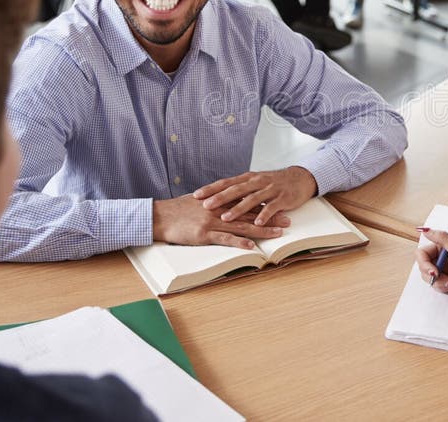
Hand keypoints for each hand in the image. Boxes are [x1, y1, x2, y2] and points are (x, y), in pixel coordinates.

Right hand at [151, 194, 290, 248]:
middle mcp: (219, 209)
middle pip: (250, 213)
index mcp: (219, 201)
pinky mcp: (204, 234)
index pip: (247, 202)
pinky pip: (225, 239)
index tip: (279, 206)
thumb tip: (229, 204)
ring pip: (242, 226)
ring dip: (261, 230)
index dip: (264, 205)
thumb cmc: (178, 210)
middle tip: (287, 219)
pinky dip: (239, 243)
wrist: (160, 216)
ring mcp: (212, 222)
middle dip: (270, 217)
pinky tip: (252, 246)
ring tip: (278, 233)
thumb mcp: (200, 202)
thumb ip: (216, 202)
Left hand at [193, 166, 317, 225]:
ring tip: (226, 218)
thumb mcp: (255, 182)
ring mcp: (270, 190)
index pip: (226, 182)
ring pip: (251, 199)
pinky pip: (272, 207)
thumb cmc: (274, 183)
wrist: (300, 178)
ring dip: (238, 209)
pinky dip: (264, 215)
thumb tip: (218, 196)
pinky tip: (257, 223)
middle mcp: (257, 182)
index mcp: (249, 178)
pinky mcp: (283, 198)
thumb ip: (239, 188)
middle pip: (236, 190)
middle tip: (206, 206)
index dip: (211, 188)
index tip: (196, 195)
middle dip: (220, 198)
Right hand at [414, 228, 447, 310]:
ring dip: (439, 283)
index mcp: (445, 247)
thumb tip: (424, 229)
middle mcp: (444, 256)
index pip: (422, 253)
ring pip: (429, 277)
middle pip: (423, 266)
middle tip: (446, 279)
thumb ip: (442, 238)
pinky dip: (443, 287)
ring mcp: (446, 269)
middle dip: (433, 276)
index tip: (434, 271)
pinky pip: (436, 284)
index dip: (425, 264)